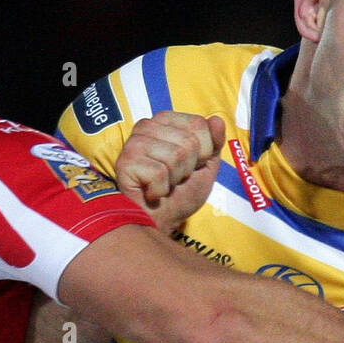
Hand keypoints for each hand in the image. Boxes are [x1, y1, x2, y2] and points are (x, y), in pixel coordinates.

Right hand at [114, 111, 226, 231]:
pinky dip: (160, 190)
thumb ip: (214, 143)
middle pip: (189, 142)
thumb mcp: (205, 168)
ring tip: (163, 185)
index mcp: (166, 121)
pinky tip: (150, 192)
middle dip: (188, 168)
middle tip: (174, 179)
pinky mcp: (126, 161)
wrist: (159, 222)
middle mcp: (147, 126)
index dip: (204, 152)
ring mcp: (134, 142)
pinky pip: (159, 173)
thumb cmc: (179, 196)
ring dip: (174, 179)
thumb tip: (217, 120)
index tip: (190, 166)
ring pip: (176, 156)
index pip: (198, 124)